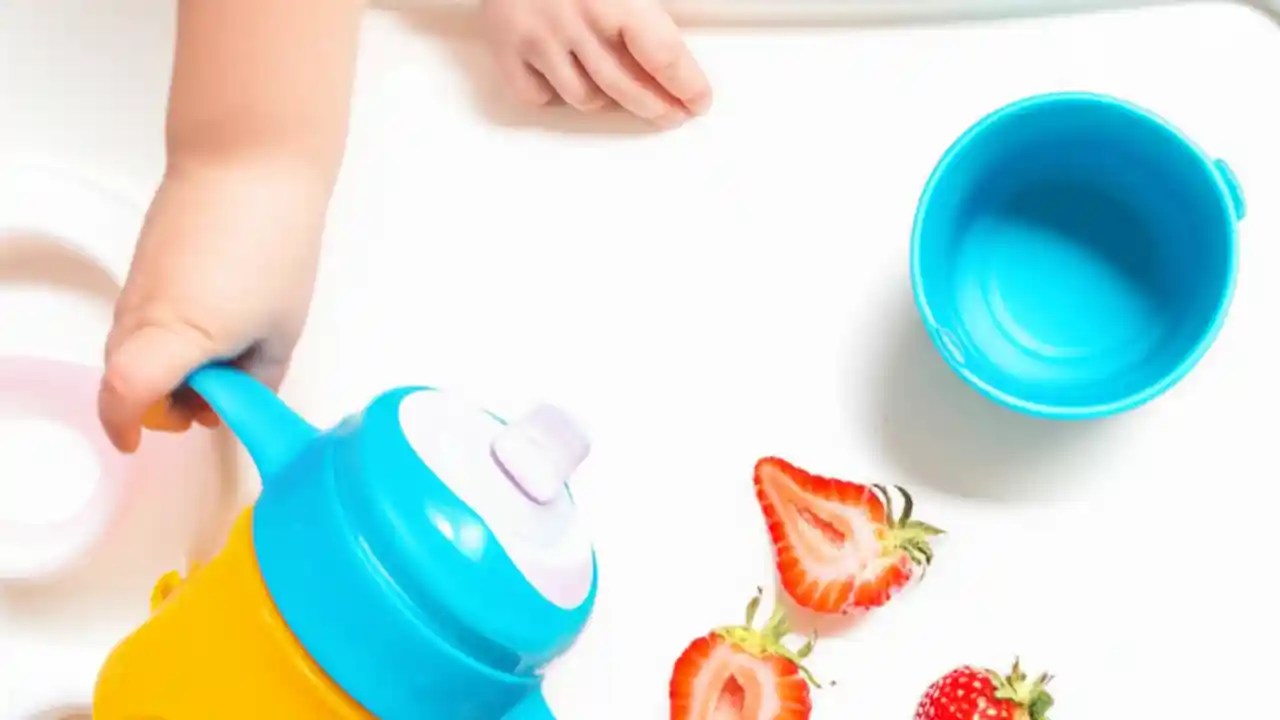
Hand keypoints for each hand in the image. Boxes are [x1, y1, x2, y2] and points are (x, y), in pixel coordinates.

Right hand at [98, 159, 329, 451]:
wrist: (250, 160)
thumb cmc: (272, 242)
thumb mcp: (282, 329)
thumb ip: (256, 378)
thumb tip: (233, 401)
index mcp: (176, 336)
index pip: (124, 393)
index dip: (124, 426)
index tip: (143, 441)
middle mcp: (141, 314)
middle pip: (128, 381)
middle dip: (166, 403)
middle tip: (218, 398)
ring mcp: (136, 288)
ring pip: (135, 352)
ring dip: (171, 369)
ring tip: (232, 352)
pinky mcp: (143, 267)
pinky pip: (144, 321)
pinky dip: (170, 339)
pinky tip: (220, 321)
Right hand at [480, 0, 711, 127]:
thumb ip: (646, 5)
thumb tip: (675, 49)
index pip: (663, 55)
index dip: (687, 85)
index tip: (698, 100)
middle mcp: (577, 22)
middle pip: (627, 88)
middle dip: (656, 108)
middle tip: (670, 114)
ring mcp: (539, 40)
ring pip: (585, 99)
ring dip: (607, 102)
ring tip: (620, 94)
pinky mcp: (506, 50)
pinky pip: (539, 96)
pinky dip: (554, 96)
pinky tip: (566, 82)